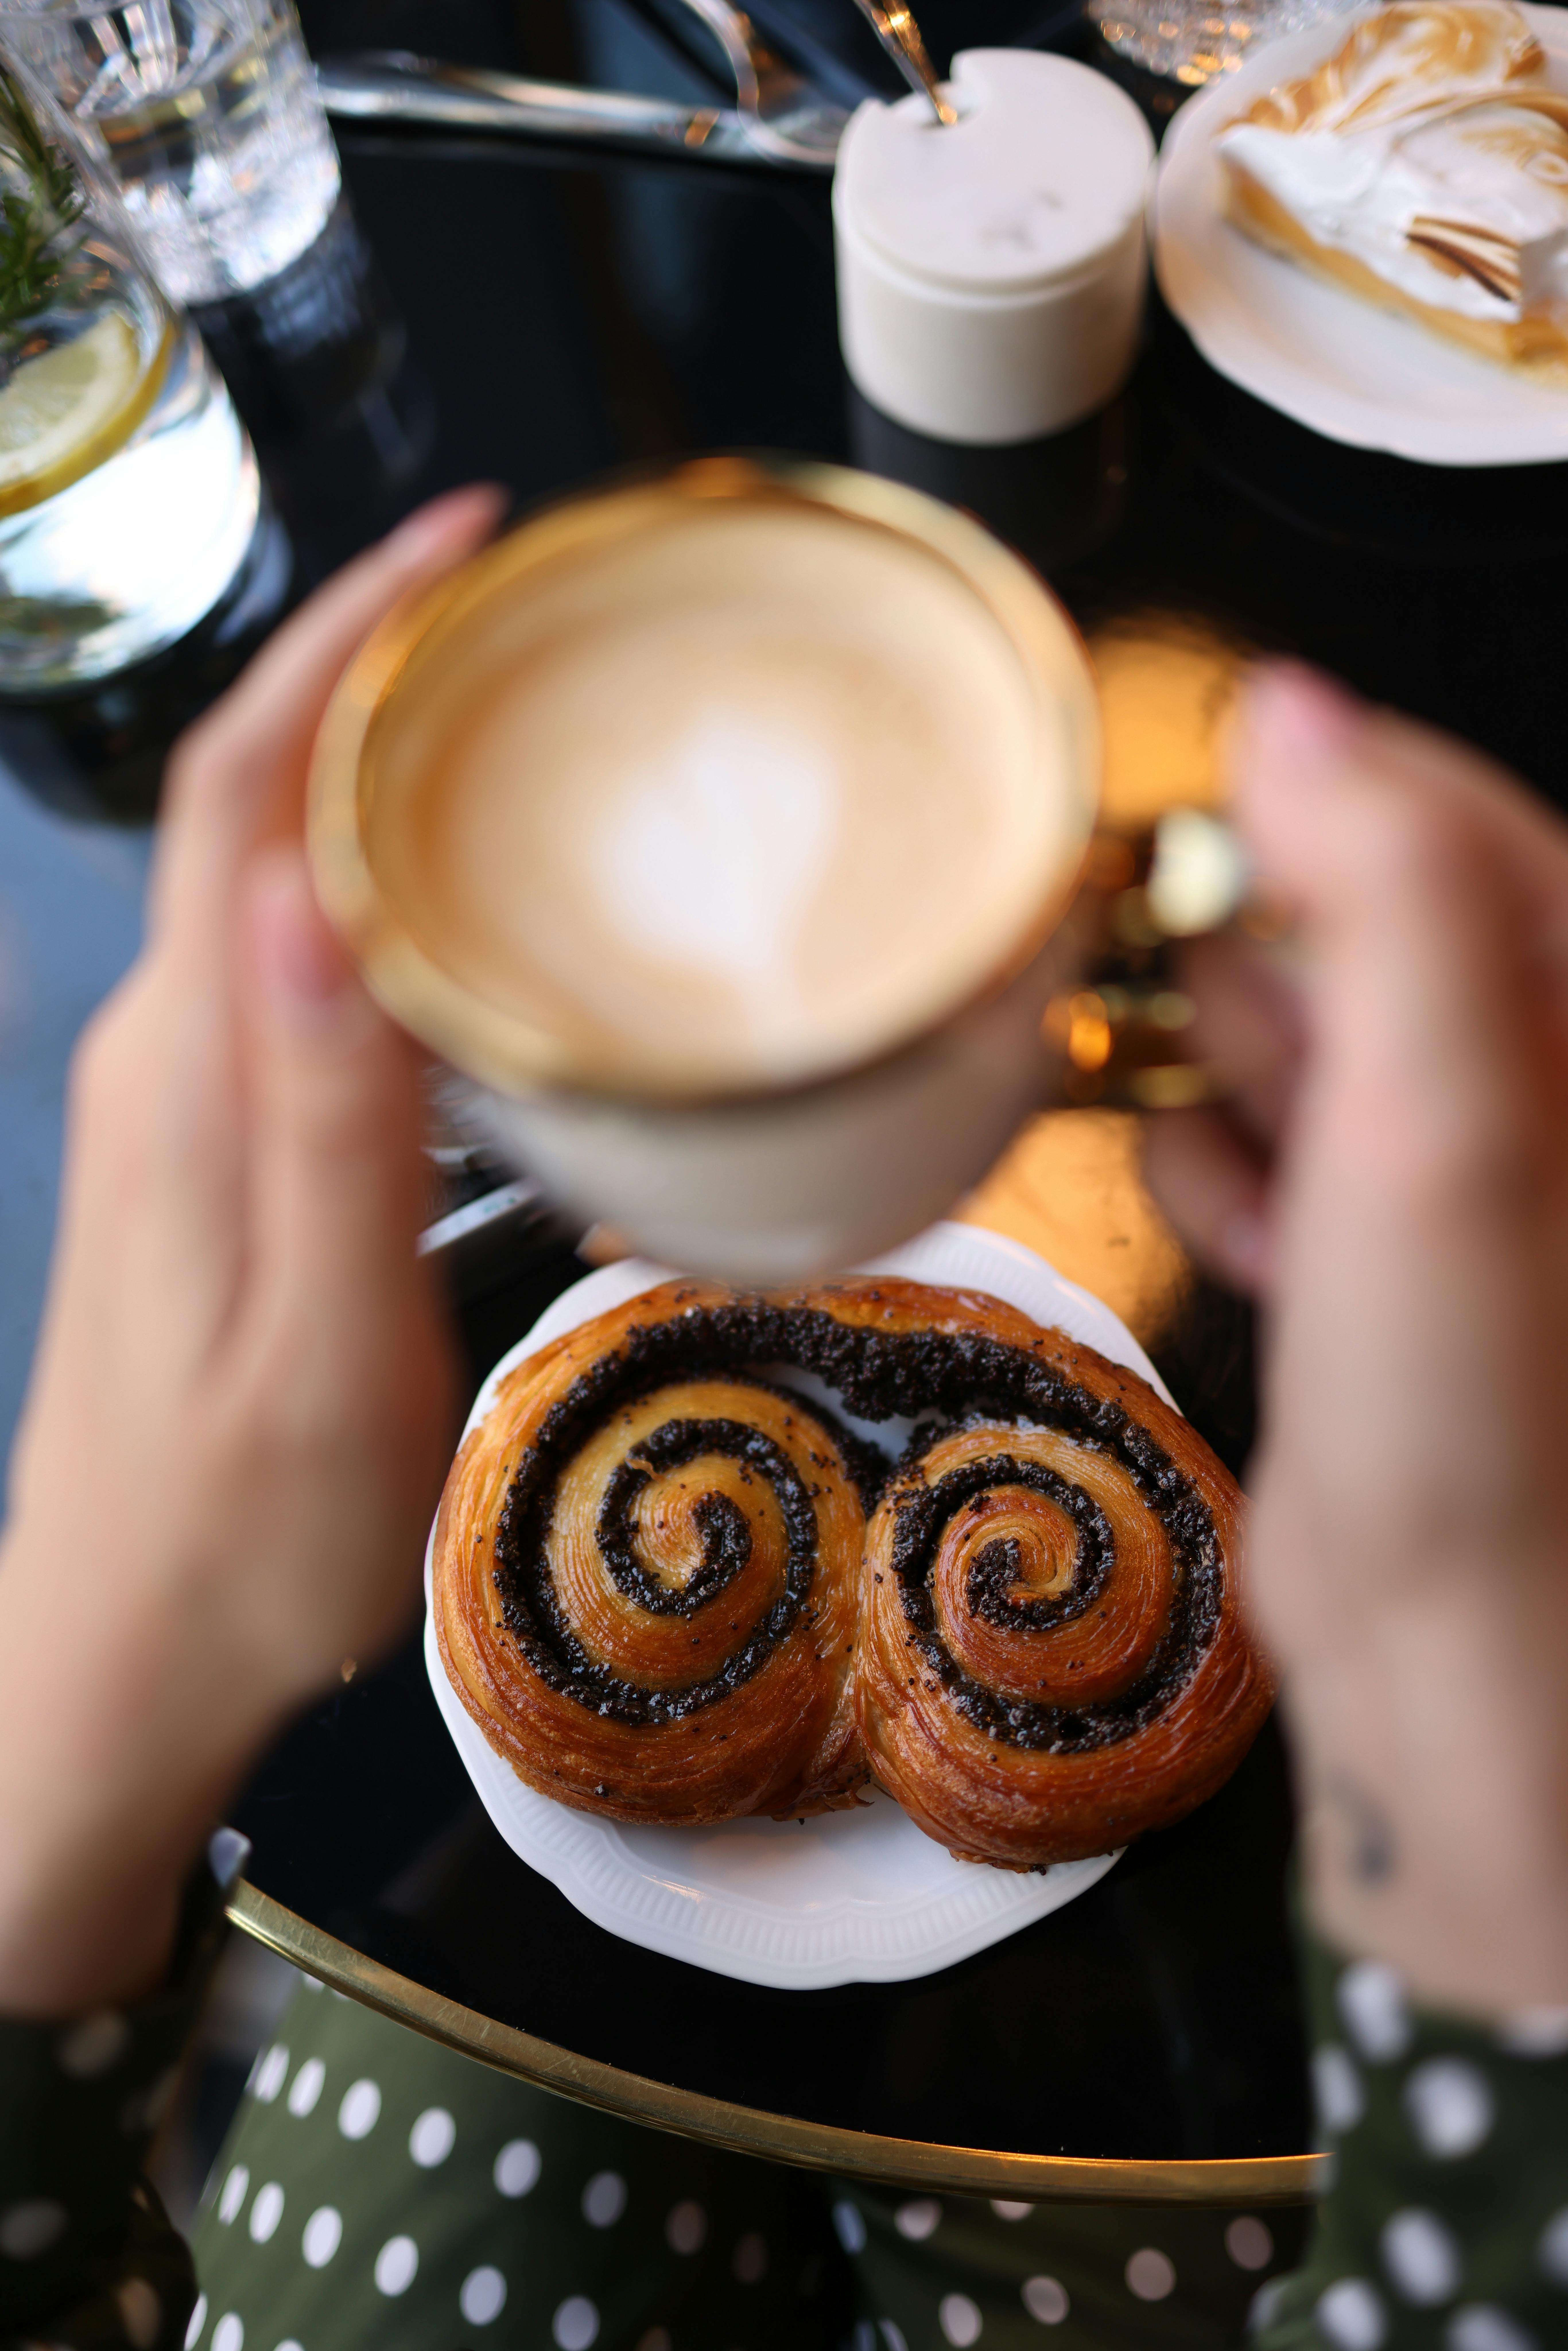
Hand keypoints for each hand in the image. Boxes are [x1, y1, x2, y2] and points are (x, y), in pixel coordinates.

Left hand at [0, 487, 504, 2015]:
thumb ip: (328, 1132)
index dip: (346, 643)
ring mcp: (180, 1102)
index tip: (465, 548)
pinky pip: (295, 971)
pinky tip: (480, 929)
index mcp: (193, 1076)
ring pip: (282, 884)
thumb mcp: (319, 1349)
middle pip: (263, 808)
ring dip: (391, 785)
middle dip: (385, 676)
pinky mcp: (209, 1152)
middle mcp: (168, 1057)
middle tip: (545, 623)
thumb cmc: (239, 1537)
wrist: (118, 1663)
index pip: (253, 794)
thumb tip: (320, 905)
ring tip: (536, 743)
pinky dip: (386, 901)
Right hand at [1145, 669, 1567, 2013]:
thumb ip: (1393, 899)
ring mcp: (1473, 1212)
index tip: (1216, 784)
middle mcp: (1543, 1112)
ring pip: (1332, 1063)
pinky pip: (1302, 1181)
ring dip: (1238, 1056)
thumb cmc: (1480, 1418)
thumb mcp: (1440, 1120)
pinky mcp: (1397, 1298)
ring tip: (1167, 1066)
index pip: (1473, 841)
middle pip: (1390, 944)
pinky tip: (1201, 1191)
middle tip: (1162, 946)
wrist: (1466, 1667)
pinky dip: (1236, 1173)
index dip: (1340, 795)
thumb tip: (1298, 718)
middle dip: (1268, 941)